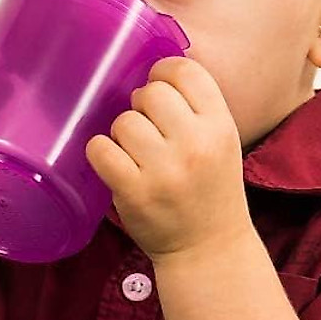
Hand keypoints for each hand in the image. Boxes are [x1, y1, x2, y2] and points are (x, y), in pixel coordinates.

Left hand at [85, 57, 248, 258]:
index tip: (158, 86)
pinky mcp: (134, 191)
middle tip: (147, 130)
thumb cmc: (210, 188)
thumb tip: (150, 73)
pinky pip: (100, 149)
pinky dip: (101, 153)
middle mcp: (195, 144)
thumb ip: (195, 107)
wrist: (210, 248)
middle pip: (149, 93)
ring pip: (123, 121)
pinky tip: (115, 164)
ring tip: (135, 153)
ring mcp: (164, 170)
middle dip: (141, 107)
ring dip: (122, 134)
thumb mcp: (220, 141)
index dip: (163, 73)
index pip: (185, 71)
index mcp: (220, 126)